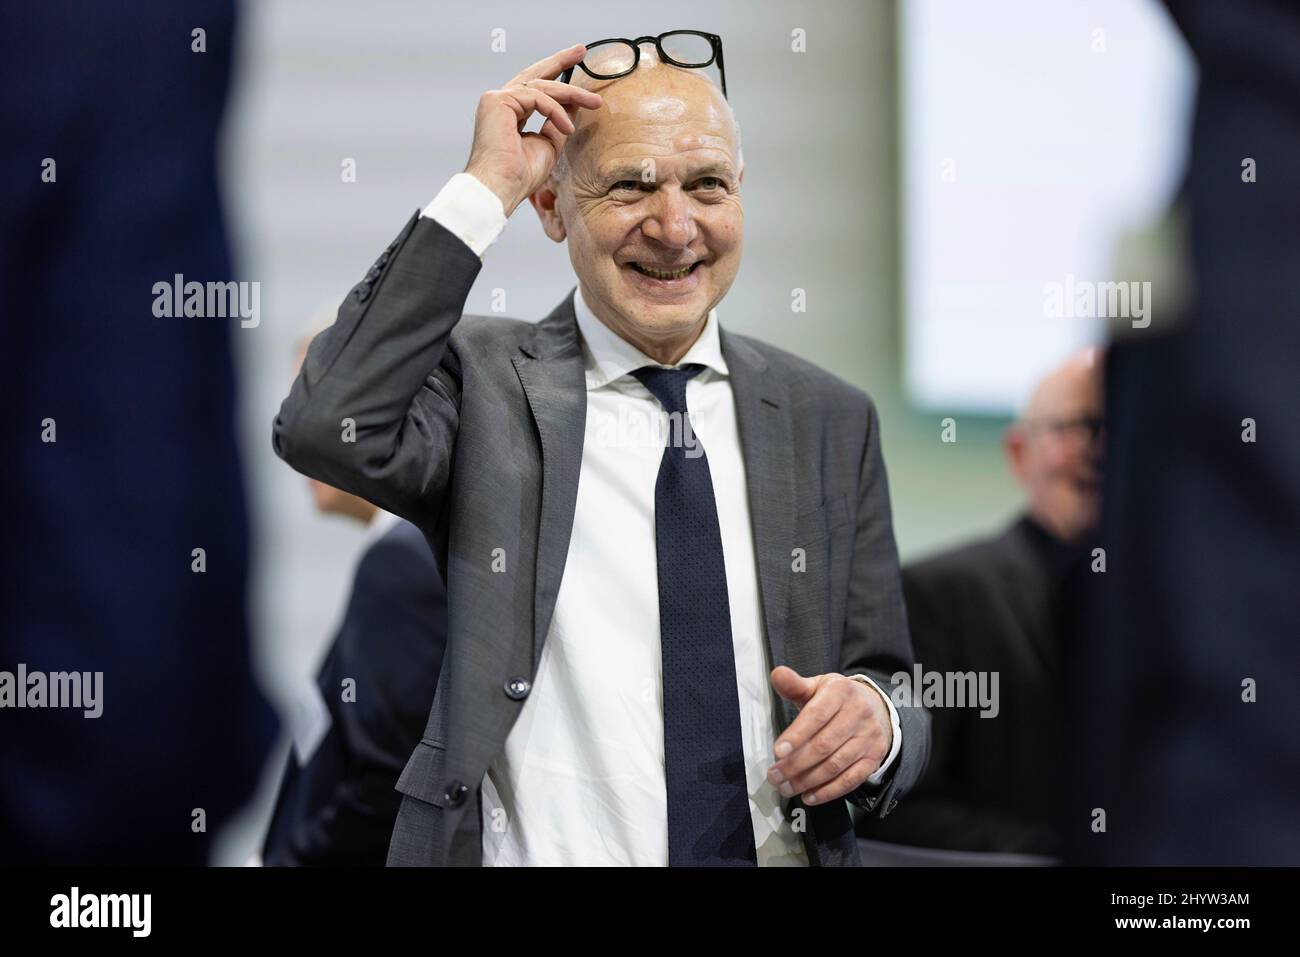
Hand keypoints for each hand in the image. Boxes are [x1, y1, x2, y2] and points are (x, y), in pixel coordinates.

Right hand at [463, 43, 604, 216]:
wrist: (500, 188)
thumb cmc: (520, 175)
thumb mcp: (548, 144)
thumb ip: (558, 122)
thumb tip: (574, 104)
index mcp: (509, 113)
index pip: (534, 88)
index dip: (556, 75)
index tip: (576, 65)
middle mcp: (500, 102)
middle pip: (534, 75)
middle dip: (560, 61)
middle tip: (581, 50)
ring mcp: (496, 99)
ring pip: (542, 87)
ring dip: (572, 94)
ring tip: (595, 103)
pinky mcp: (498, 100)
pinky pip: (537, 97)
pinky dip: (557, 111)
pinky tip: (568, 128)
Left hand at [767, 666, 891, 805]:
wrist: (875, 707)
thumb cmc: (836, 699)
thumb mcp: (817, 686)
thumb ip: (795, 685)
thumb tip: (777, 674)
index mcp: (840, 691)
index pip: (816, 715)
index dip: (796, 735)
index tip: (777, 751)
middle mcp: (859, 713)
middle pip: (824, 745)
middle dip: (795, 764)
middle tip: (774, 776)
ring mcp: (869, 737)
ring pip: (835, 765)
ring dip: (807, 780)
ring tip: (786, 787)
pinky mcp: (874, 758)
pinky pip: (851, 779)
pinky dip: (828, 792)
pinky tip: (809, 796)